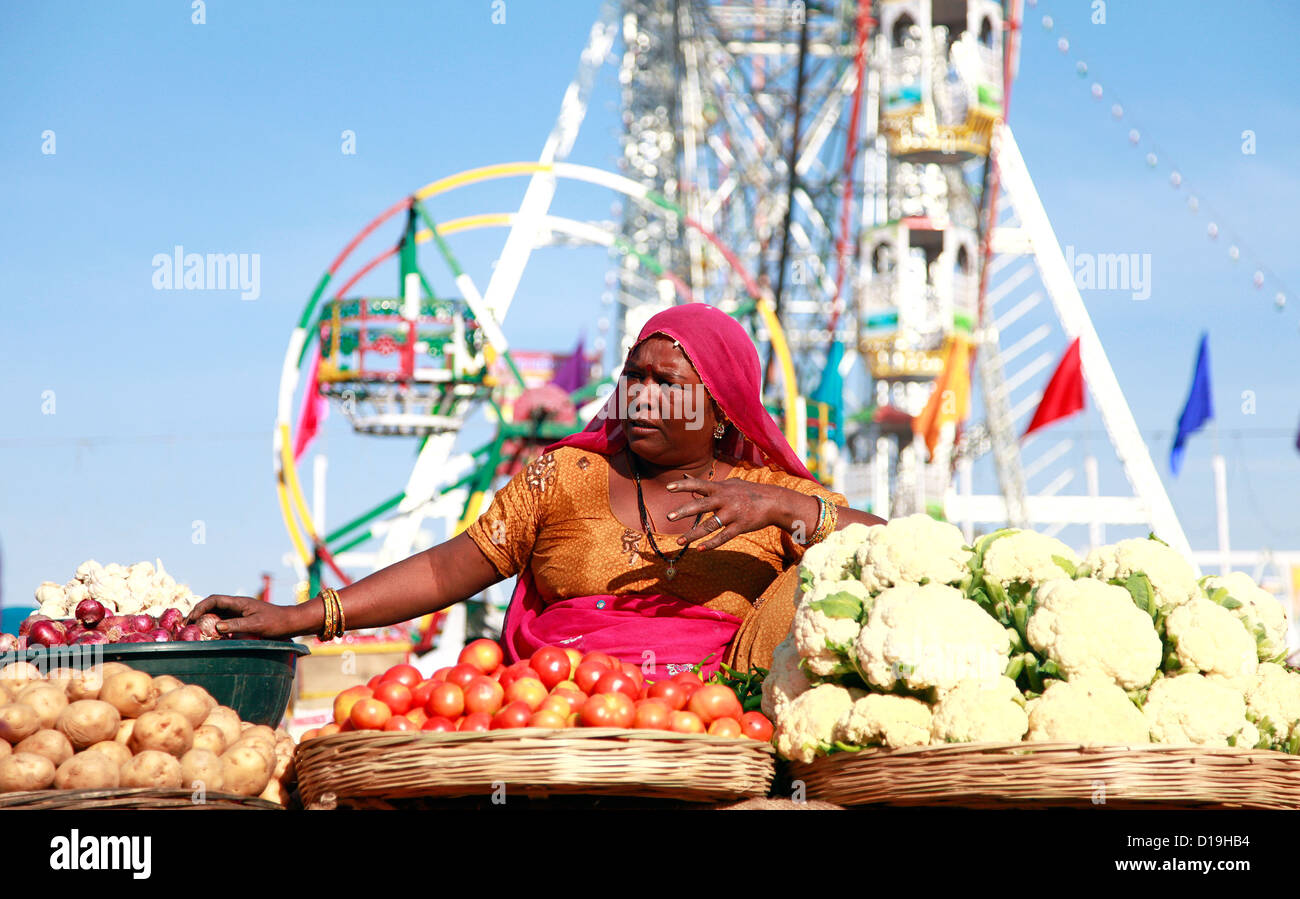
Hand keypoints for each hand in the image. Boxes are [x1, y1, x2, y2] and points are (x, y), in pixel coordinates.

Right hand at [185, 595, 303, 639]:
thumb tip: (217, 626)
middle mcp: (237, 606)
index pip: (215, 600)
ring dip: (205, 621)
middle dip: (198, 613)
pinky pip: (225, 621)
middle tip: (186, 626)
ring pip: (217, 614)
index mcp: (239, 602)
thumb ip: (236, 625)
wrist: (290, 622)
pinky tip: (210, 636)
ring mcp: (240, 613)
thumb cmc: (275, 622)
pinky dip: (215, 627)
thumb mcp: (256, 624)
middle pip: (213, 606)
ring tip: (194, 631)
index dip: (200, 606)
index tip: (191, 617)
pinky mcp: (243, 620)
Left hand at [664, 477, 786, 549]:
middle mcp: (724, 500)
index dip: (683, 485)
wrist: (773, 502)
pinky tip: (700, 549)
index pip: (698, 484)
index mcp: (720, 488)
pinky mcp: (740, 527)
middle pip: (701, 505)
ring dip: (693, 534)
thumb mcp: (730, 483)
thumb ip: (708, 482)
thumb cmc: (748, 492)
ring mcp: (732, 514)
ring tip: (679, 541)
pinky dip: (711, 544)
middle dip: (684, 511)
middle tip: (669, 517)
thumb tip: (686, 477)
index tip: (668, 487)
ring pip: (709, 526)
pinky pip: (723, 537)